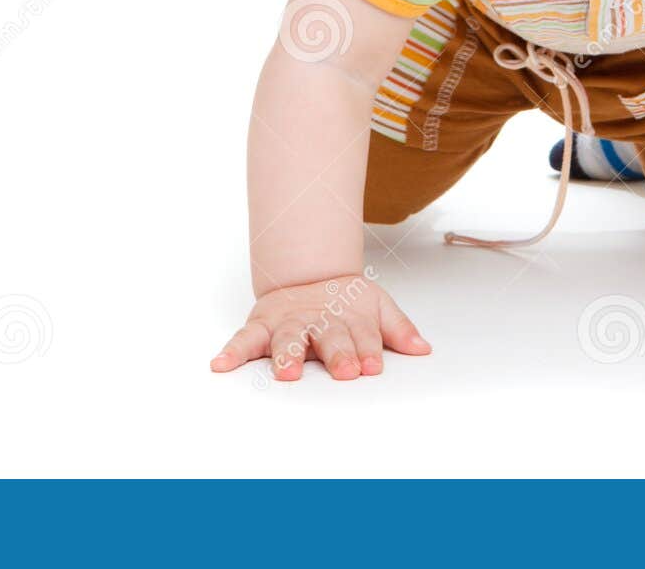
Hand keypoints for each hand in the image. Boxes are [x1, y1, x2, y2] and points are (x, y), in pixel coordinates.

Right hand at [210, 271, 430, 381]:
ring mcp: (288, 323)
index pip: (362, 335)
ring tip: (288, 372)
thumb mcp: (376, 307)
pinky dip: (231, 351)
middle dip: (337, 353)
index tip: (371, 367)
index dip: (367, 349)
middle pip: (329, 337)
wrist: (307, 272)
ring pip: (288, 339)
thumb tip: (423, 349)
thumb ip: (398, 329)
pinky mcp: (261, 326)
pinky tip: (221, 364)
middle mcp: (318, 320)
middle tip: (345, 370)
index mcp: (348, 317)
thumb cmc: (344, 301)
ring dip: (288, 355)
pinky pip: (244, 339)